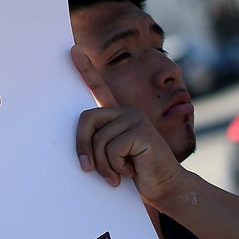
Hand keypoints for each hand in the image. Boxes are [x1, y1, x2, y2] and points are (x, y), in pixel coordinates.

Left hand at [71, 45, 184, 205]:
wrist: (165, 187)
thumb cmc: (135, 173)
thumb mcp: (111, 156)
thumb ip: (98, 144)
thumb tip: (77, 148)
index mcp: (118, 116)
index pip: (99, 88)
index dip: (86, 70)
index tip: (73, 50)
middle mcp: (127, 111)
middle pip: (87, 120)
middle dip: (83, 147)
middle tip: (88, 169)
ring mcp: (136, 119)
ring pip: (98, 139)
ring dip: (103, 164)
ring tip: (118, 173)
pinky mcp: (142, 131)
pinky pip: (111, 149)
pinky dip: (115, 167)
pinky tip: (130, 172)